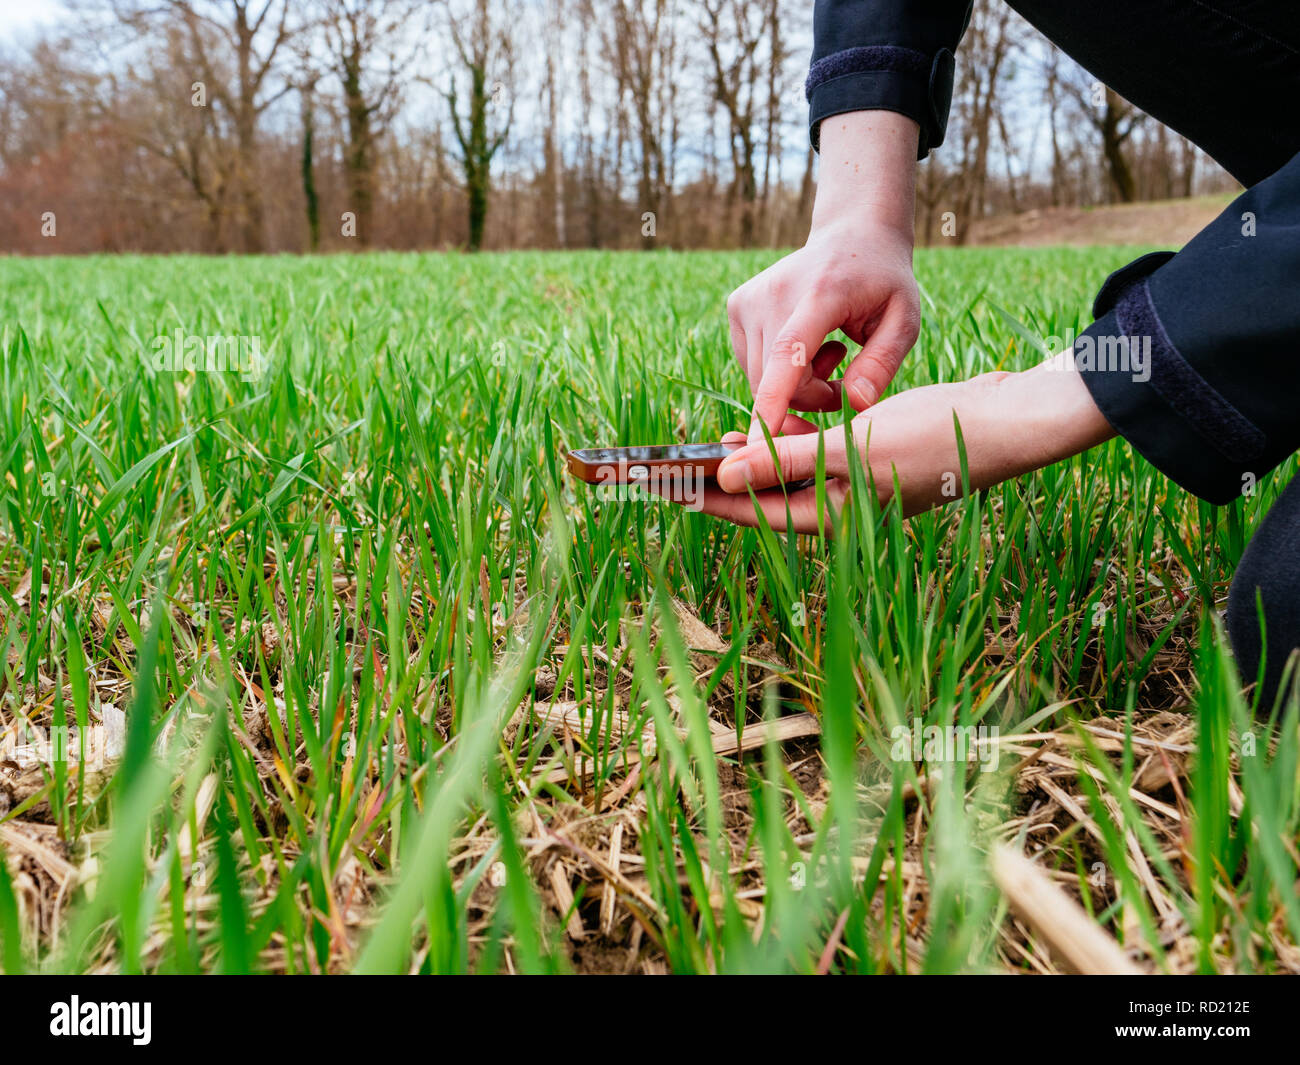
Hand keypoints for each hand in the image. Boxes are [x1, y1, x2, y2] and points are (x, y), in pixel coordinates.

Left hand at [662, 352, 1116, 533]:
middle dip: (721, 486)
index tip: (668, 487)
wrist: (1001, 423)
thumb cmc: (931, 437)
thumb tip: (723, 477)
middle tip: (678, 466)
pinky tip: (767, 429)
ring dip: (751, 464)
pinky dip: (784, 448)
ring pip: (787, 481)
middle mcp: (840, 509)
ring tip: (712, 445)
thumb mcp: (852, 448)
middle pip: (765, 502)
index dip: (708, 500)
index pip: (755, 513)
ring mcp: (855, 489)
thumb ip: (786, 461)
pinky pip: (810, 462)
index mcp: (834, 515)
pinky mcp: (867, 463)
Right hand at [726, 111, 921, 442]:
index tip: (762, 440)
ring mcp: (749, 299)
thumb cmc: (883, 282)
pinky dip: (779, 373)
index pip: (787, 352)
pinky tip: (809, 347)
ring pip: (760, 381)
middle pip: (776, 381)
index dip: (775, 399)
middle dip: (811, 400)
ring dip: (797, 388)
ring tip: (832, 356)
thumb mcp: (904, 320)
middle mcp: (773, 293)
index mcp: (820, 293)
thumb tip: (857, 406)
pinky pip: (752, 367)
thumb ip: (883, 364)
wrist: (852, 235)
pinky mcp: (736, 308)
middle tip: (849, 382)